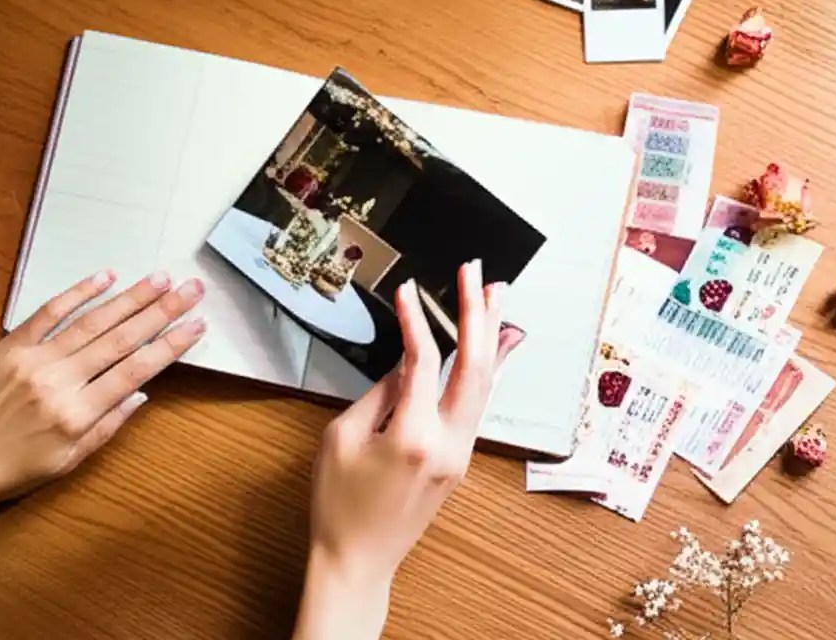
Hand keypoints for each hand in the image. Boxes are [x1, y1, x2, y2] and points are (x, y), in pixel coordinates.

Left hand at [0, 270, 206, 639]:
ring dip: (131, 298)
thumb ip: (107, 426)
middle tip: (191, 289)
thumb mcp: (67, 462)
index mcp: (78, 415)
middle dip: (161, 312)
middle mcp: (60, 382)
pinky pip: (48, 313)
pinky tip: (105, 277)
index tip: (197, 325)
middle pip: (122, 340)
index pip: (136, 372)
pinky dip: (78, 293)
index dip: (170, 346)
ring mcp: (34, 360)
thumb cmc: (11, 471)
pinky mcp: (10, 346)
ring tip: (161, 279)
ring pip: (93, 322)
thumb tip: (142, 394)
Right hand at [294, 260, 516, 639]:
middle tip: (477, 275)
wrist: (357, 561)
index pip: (423, 363)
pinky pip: (478, 406)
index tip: (410, 290)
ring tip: (497, 297)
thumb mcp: (341, 438)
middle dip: (478, 315)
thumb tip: (406, 362)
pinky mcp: (459, 462)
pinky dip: (489, 370)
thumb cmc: (337, 505)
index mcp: (412, 437)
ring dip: (491, 337)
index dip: (417, 321)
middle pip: (474, 367)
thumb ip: (378, 394)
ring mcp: (460, 455)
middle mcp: (448, 445)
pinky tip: (498, 347)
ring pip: (485, 386)